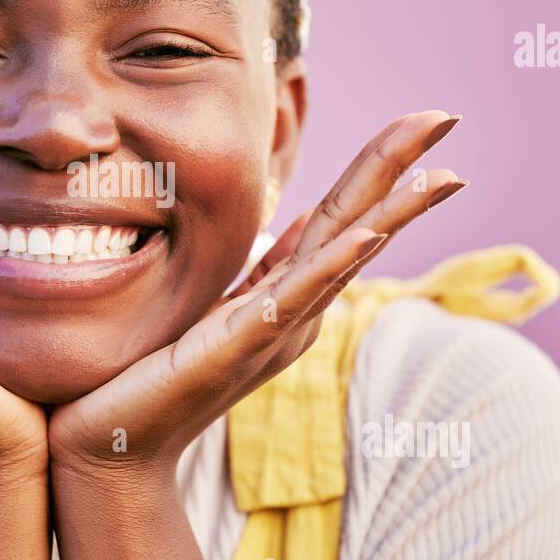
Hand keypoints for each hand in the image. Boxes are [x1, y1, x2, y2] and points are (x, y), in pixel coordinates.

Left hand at [46, 109, 467, 483]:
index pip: (345, 216)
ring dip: (392, 211)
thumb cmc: (157, 375)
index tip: (424, 118)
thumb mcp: (220, 305)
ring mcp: (275, 332)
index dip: (380, 165)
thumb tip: (305, 222)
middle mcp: (296, 313)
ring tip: (438, 169)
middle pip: (359, 225)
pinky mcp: (241, 348)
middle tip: (446, 114)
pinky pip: (294, 298)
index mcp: (288, 296)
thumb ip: (267, 271)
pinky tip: (371, 231)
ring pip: (344, 257)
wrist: (114, 445)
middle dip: (402, 168)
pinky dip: (335, 264)